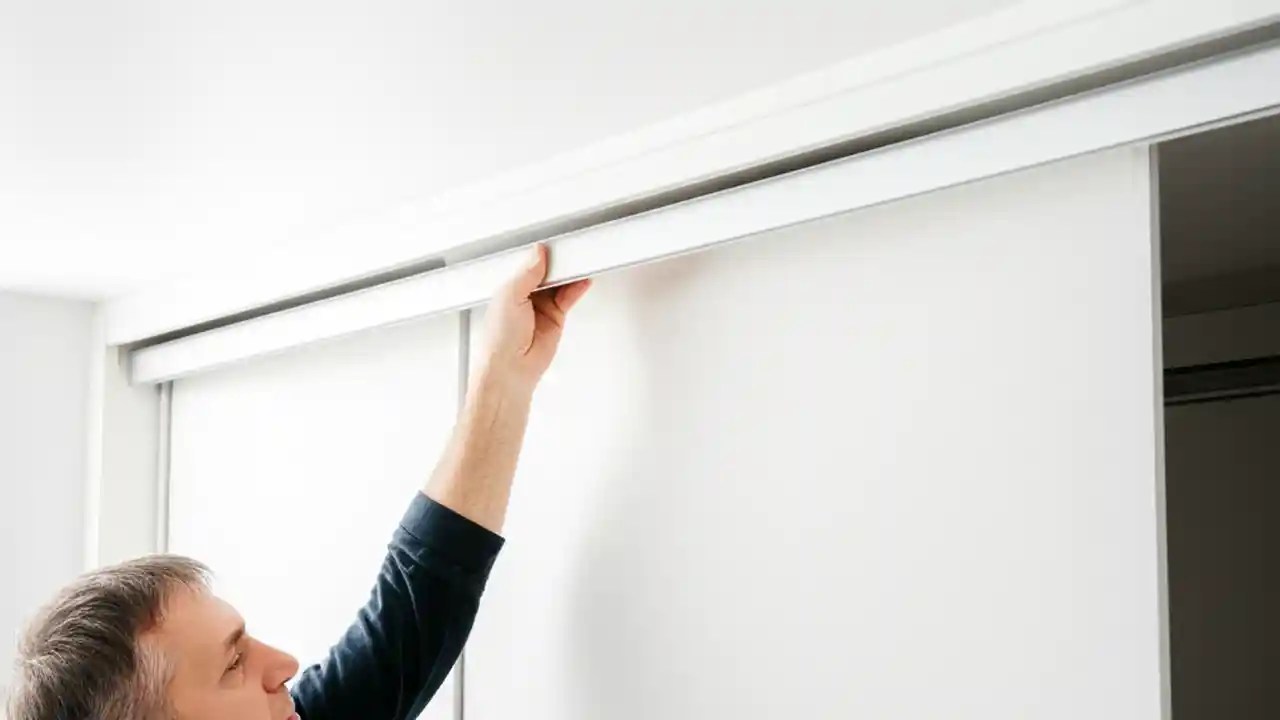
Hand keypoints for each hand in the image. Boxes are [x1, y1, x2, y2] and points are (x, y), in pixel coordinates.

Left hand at [475, 243, 590, 393]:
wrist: (511, 369)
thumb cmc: (499, 339)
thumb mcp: (509, 295)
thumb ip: (526, 273)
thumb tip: (538, 253)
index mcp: (509, 286)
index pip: (529, 264)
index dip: (542, 255)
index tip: (553, 246)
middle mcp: (525, 295)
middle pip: (547, 272)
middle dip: (558, 263)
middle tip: (570, 253)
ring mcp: (541, 307)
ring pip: (560, 284)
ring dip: (570, 274)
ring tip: (581, 264)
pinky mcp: (555, 318)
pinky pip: (569, 298)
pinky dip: (578, 287)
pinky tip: (584, 280)